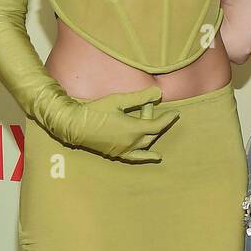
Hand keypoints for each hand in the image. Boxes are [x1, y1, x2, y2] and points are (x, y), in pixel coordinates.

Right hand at [44, 85, 179, 162]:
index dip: (168, 119)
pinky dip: (147, 156)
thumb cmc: (95, 110)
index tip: (176, 113)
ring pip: (145, 143)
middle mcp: (131, 142)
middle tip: (146, 105)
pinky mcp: (117, 153)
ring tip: (147, 121)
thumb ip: (140, 97)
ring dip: (149, 132)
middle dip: (152, 119)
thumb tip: (159, 93)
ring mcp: (124, 150)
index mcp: (133, 129)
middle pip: (150, 132)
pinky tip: (157, 157)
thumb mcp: (118, 100)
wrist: (74, 125)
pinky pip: (136, 156)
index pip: (157, 125)